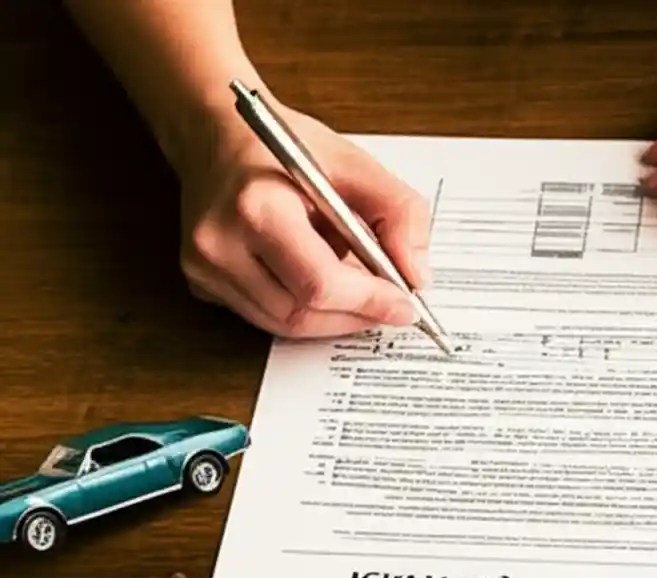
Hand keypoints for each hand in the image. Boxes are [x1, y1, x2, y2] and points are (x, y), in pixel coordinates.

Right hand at [175, 102, 429, 336]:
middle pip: (301, 313)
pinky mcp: (201, 284)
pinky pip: (265, 316)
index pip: (319, 282)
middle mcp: (219, 243)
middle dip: (357, 315)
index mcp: (256, 206)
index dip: (369, 302)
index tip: (406, 306)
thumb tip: (417, 276)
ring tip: (358, 287)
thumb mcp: (355, 164)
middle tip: (392, 305)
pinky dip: (304, 309)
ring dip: (333, 316)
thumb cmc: (286, 147)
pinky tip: (318, 279)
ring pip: (284, 324)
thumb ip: (400, 214)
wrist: (218, 136)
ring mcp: (202, 269)